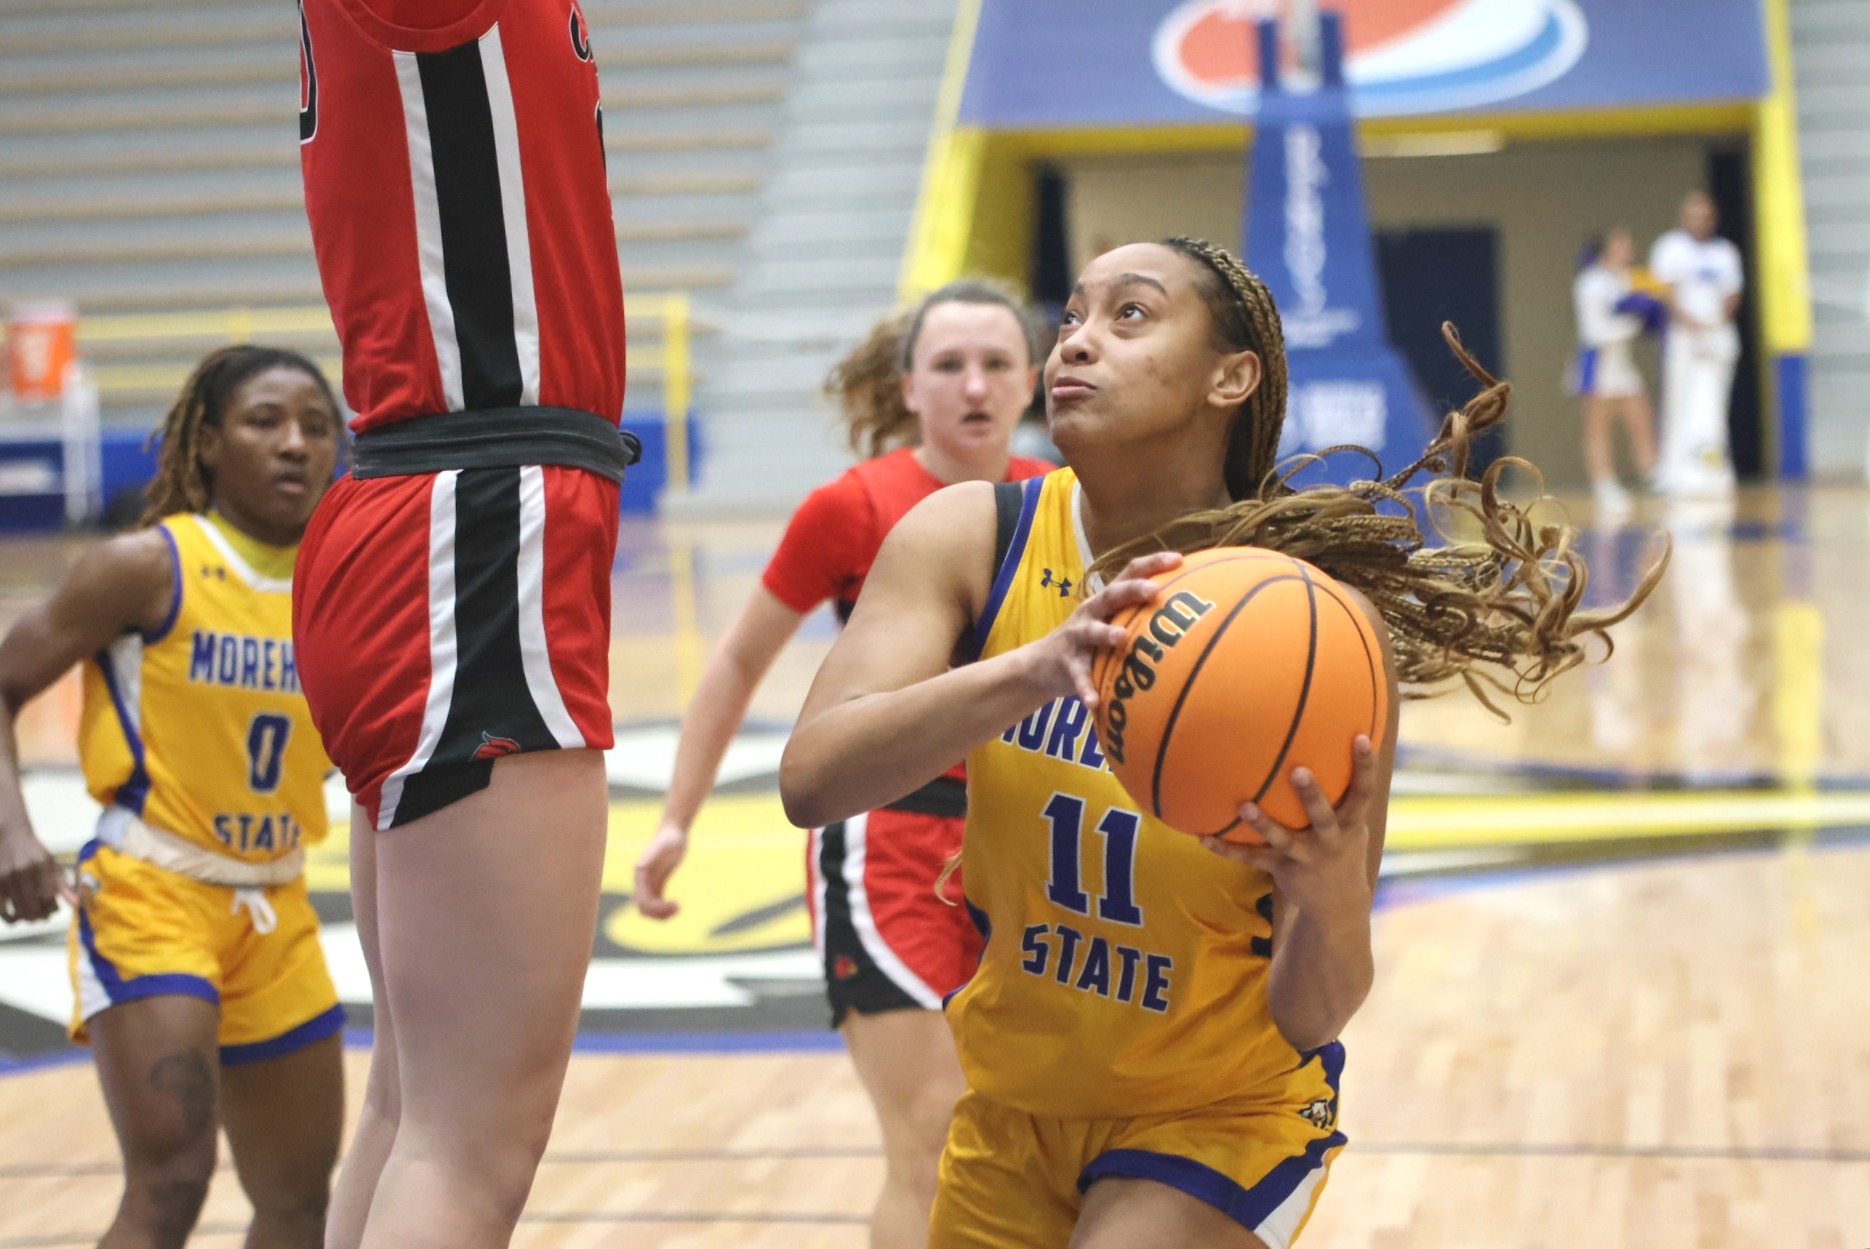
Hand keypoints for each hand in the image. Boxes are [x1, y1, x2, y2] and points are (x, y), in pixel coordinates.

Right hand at [0, 825, 73, 924]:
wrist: (10, 837)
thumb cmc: (34, 853)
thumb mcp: (51, 864)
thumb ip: (63, 884)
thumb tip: (76, 904)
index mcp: (42, 863)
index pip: (49, 894)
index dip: (53, 907)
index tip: (55, 909)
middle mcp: (24, 870)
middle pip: (35, 904)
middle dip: (42, 916)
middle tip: (44, 917)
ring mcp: (7, 877)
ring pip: (19, 909)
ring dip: (28, 919)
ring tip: (33, 918)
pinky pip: (3, 909)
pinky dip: (10, 917)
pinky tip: (16, 918)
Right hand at [633, 821, 688, 919]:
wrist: (674, 832)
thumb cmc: (669, 837)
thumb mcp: (663, 845)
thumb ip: (651, 855)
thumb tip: (639, 867)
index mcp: (641, 875)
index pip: (643, 900)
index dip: (657, 908)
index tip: (676, 905)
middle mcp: (642, 881)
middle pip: (643, 908)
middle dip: (658, 913)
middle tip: (677, 908)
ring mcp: (649, 882)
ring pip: (648, 907)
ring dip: (661, 913)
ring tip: (678, 908)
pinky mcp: (658, 882)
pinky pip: (656, 902)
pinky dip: (664, 908)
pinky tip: (677, 905)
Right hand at [1022, 551, 1181, 709]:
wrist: (1043, 664)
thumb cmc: (1092, 641)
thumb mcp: (1113, 622)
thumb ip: (1141, 616)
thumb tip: (1190, 618)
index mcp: (1107, 600)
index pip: (1130, 572)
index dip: (1153, 563)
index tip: (1179, 559)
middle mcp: (1092, 611)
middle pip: (1112, 595)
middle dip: (1133, 590)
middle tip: (1155, 591)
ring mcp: (1077, 636)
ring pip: (1091, 631)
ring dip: (1106, 633)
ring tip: (1121, 638)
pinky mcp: (1067, 663)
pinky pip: (1079, 676)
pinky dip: (1086, 688)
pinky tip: (1095, 702)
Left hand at [1203, 735, 1378, 917]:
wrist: (1339, 905)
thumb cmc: (1342, 846)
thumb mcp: (1352, 822)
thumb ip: (1344, 791)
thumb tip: (1342, 737)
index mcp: (1351, 824)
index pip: (1363, 791)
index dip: (1365, 766)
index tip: (1359, 737)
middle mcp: (1331, 840)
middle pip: (1323, 816)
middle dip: (1311, 796)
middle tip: (1299, 771)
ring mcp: (1306, 857)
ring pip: (1284, 840)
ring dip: (1264, 825)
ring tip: (1244, 806)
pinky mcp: (1282, 870)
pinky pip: (1252, 858)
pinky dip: (1227, 849)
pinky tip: (1203, 838)